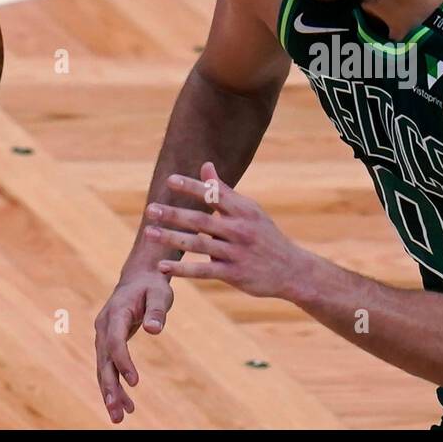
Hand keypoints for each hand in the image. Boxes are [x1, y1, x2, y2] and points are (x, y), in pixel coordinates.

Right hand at [94, 270, 173, 422]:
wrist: (139, 279)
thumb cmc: (152, 285)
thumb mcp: (160, 293)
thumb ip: (157, 310)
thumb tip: (153, 330)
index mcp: (116, 313)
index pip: (115, 342)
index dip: (123, 362)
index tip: (135, 382)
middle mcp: (104, 327)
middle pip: (104, 361)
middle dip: (110, 387)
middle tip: (117, 411)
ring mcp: (103, 336)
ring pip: (104, 369)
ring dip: (110, 393)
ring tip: (119, 417)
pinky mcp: (108, 343)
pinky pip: (109, 367)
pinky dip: (115, 386)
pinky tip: (125, 405)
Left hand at [143, 162, 314, 299]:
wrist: (293, 270)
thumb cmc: (266, 236)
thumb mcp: (250, 211)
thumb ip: (224, 191)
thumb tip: (205, 166)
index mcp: (244, 210)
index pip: (215, 195)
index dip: (193, 187)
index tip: (171, 180)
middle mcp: (240, 229)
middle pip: (202, 220)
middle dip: (175, 214)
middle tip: (151, 209)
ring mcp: (237, 253)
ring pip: (199, 245)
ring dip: (172, 239)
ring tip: (149, 233)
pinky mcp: (234, 274)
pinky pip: (203, 271)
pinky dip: (182, 269)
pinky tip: (162, 267)